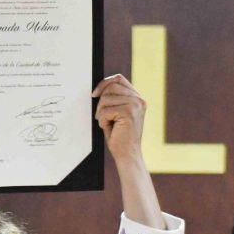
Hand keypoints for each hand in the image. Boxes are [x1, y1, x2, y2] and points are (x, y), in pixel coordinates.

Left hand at [93, 74, 163, 226]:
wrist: (128, 155)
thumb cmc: (120, 137)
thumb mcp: (117, 114)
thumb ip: (113, 100)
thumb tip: (98, 89)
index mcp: (138, 98)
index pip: (119, 79)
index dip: (104, 83)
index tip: (94, 94)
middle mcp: (139, 100)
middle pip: (111, 86)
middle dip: (101, 101)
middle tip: (100, 116)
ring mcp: (135, 105)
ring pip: (106, 98)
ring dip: (101, 113)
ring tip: (108, 124)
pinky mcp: (129, 112)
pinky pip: (105, 110)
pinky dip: (102, 120)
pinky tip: (109, 128)